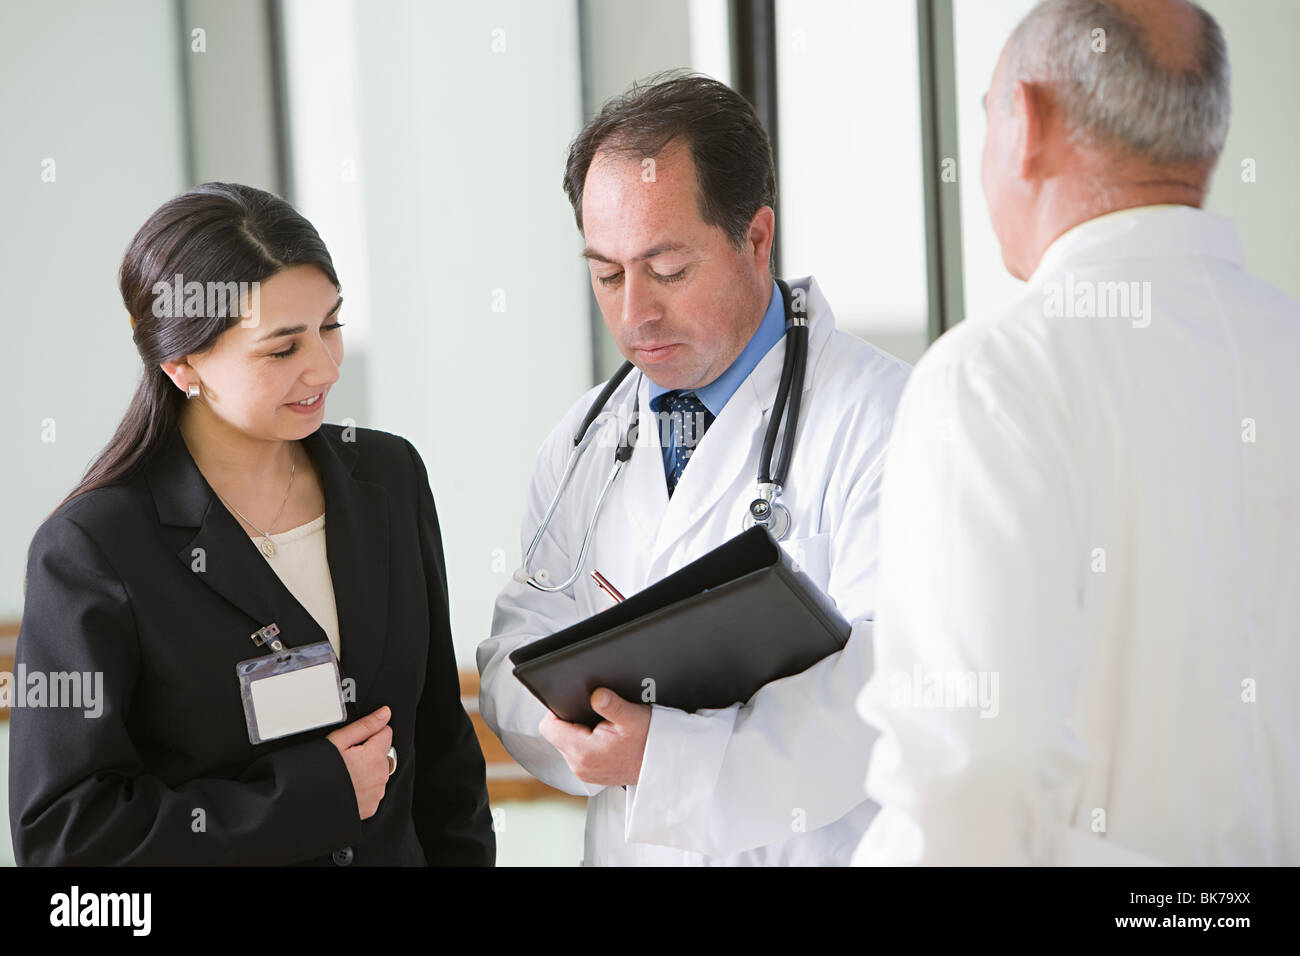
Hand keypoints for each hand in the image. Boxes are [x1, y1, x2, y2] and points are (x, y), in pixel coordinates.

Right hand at [327, 705, 393, 819]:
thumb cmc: (319, 772)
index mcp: (375, 756)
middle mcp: (380, 776)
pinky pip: (372, 791)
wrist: (308, 803)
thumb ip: (365, 725)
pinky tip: (347, 785)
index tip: (355, 739)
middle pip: (382, 753)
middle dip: (368, 751)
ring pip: (378, 772)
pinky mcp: (370, 807)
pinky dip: (363, 787)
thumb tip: (384, 713)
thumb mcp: (339, 740)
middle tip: (345, 757)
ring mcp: (376, 793)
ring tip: (344, 772)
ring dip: (366, 770)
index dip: (369, 732)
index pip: (386, 732)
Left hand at [539, 688, 650, 786]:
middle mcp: (579, 766)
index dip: (557, 710)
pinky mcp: (589, 773)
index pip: (548, 727)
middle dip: (571, 721)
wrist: (662, 765)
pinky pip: (576, 753)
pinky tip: (602, 738)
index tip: (574, 704)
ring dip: (577, 732)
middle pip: (556, 734)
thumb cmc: (650, 743)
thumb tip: (596, 694)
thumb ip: (611, 704)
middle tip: (594, 716)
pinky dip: (585, 743)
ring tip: (601, 728)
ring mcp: (584, 772)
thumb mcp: (633, 717)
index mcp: (584, 752)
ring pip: (565, 743)